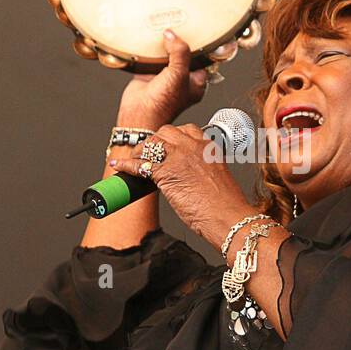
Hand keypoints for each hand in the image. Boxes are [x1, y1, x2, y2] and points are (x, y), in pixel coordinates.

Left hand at [106, 123, 251, 246]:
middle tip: (148, 155)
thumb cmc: (226, 205)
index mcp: (209, 147)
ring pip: (151, 144)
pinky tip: (120, 167)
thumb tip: (186, 176)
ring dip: (140, 152)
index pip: (186, 130)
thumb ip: (202, 170)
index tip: (165, 147)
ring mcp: (179, 157)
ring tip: (135, 162)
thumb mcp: (216, 178)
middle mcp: (193, 146)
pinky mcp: (166, 172)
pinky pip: (140, 164)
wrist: (230, 218)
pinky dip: (127, 165)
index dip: (171, 139)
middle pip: (165, 132)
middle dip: (154, 142)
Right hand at [117, 30, 209, 128]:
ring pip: (167, 54)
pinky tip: (149, 39)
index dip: (200, 46)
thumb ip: (180, 52)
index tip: (197, 31)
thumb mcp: (179, 73)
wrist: (138, 113)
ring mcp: (165, 76)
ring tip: (163, 29)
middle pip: (183, 54)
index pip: (202, 59)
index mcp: (196, 82)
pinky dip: (149, 49)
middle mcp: (182, 79)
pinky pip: (151, 57)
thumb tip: (173, 35)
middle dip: (180, 42)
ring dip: (164, 44)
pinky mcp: (149, 73)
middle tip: (178, 26)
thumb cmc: (164, 103)